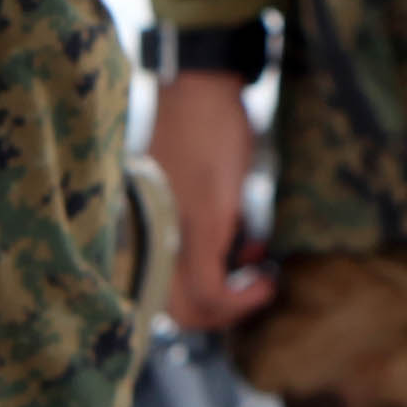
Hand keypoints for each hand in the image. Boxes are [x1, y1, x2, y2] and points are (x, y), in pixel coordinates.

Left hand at [146, 67, 273, 332]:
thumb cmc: (198, 129)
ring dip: (231, 310)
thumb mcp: (188, 186)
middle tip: (246, 297)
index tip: (231, 288)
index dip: (198, 308)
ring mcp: (172, 233)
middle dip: (216, 317)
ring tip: (258, 285)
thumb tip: (239, 257)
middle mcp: (150, 237)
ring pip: (192, 308)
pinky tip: (264, 279)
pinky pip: (210, 287)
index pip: (158, 297)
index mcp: (143, 230)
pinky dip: (241, 297)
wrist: (198, 88)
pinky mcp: (200, 223)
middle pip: (174, 312)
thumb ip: (201, 224)